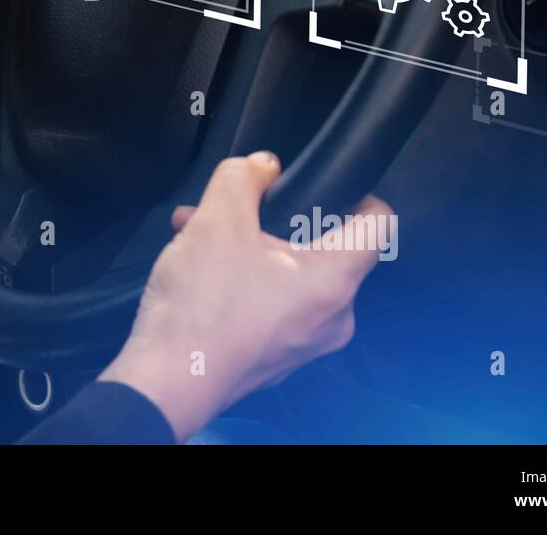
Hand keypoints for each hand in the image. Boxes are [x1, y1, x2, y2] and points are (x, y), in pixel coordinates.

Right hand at [99, 151, 391, 441]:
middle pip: (324, 247)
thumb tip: (261, 166)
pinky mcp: (276, 356)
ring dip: (248, 246)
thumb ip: (242, 176)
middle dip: (275, 218)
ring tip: (199, 232)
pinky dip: (244, 279)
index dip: (358, 193)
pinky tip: (198, 267)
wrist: (166, 381)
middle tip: (235, 208)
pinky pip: (273, 303)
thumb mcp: (217, 219)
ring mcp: (305, 342)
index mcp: (333, 280)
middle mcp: (332, 317)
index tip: (326, 186)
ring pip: (290, 274)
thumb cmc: (201, 308)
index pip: (380, 224)